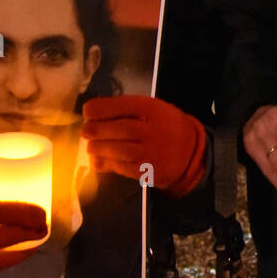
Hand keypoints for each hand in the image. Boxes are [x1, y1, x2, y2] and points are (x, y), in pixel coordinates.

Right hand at [0, 168, 46, 269]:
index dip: (32, 215)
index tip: (43, 213)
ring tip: (38, 240)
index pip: (9, 213)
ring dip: (24, 250)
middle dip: (32, 233)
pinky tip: (21, 252)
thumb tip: (25, 174)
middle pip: (8, 237)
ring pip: (2, 258)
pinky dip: (9, 260)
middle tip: (44, 226)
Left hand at [82, 95, 206, 194]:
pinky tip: (98, 161)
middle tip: (86, 131)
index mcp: (156, 110)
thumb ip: (128, 109)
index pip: (126, 106)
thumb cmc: (165, 126)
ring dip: (100, 149)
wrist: (190, 152)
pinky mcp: (150, 170)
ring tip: (91, 147)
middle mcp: (156, 130)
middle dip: (98, 130)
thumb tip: (94, 111)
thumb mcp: (154, 109)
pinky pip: (123, 168)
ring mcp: (154, 152)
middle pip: (122, 129)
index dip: (103, 108)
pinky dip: (106, 164)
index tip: (88, 111)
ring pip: (120, 150)